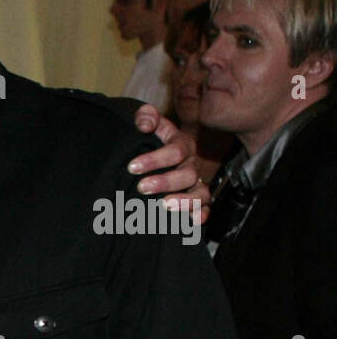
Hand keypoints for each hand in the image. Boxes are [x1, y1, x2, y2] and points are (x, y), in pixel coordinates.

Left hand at [126, 106, 210, 222]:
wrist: (152, 158)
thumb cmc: (149, 141)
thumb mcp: (147, 123)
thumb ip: (145, 117)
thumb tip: (144, 124)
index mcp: (182, 145)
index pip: (175, 151)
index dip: (155, 159)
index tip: (132, 167)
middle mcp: (192, 165)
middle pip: (188, 174)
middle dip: (165, 181)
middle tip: (143, 187)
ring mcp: (196, 184)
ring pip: (201, 194)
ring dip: (184, 201)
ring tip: (165, 205)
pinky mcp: (197, 202)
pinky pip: (205, 209)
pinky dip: (201, 216)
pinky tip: (191, 222)